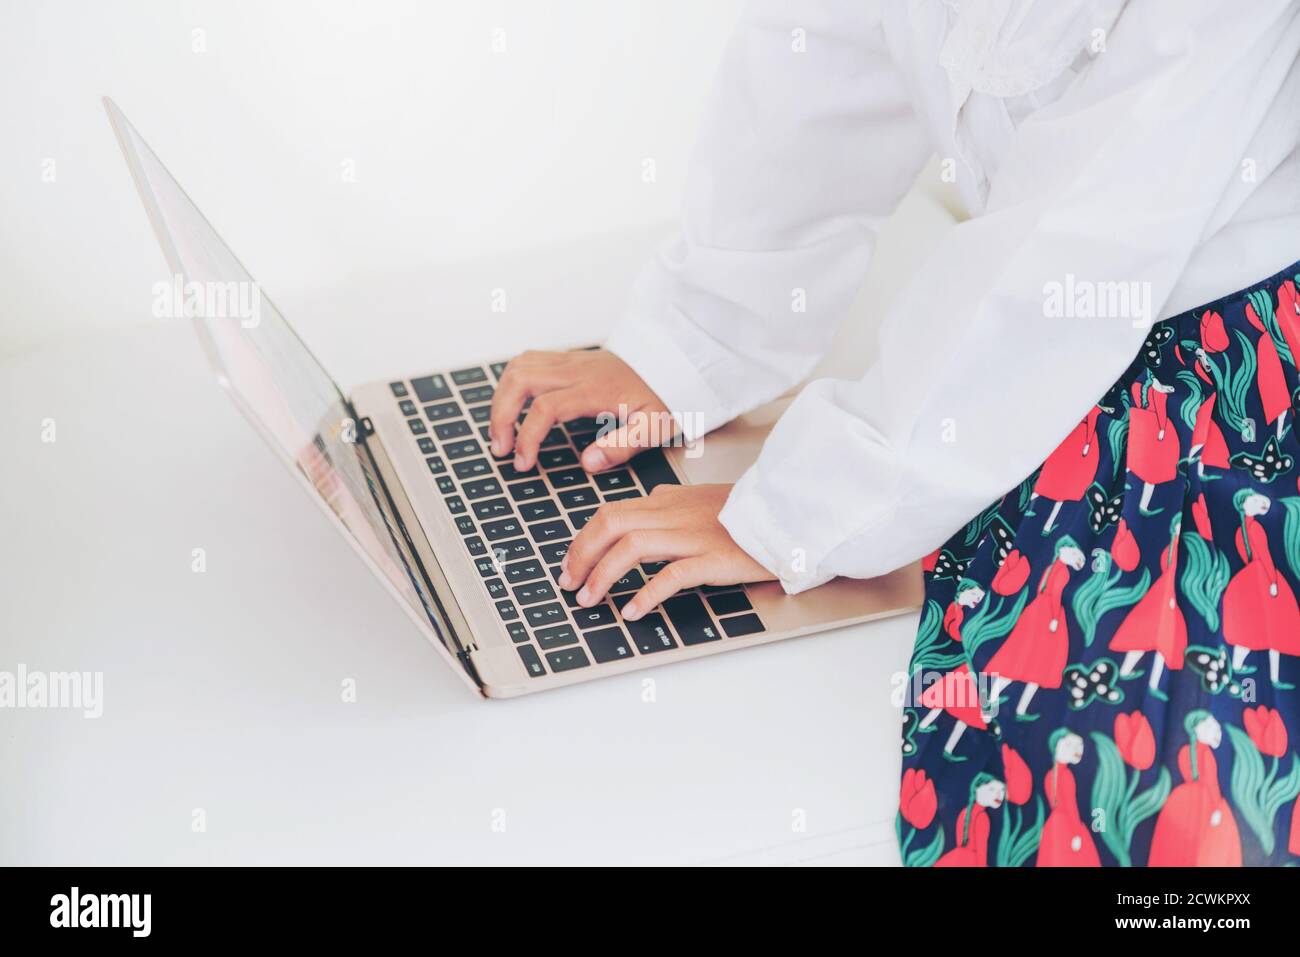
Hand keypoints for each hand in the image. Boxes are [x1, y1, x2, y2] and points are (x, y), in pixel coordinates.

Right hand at [488, 348, 672, 472]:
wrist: (672, 361)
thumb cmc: (664, 395)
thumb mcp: (655, 427)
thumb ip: (622, 446)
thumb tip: (588, 461)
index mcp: (596, 388)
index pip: (546, 408)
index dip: (527, 437)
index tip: (523, 463)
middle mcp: (577, 369)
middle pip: (521, 380)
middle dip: (501, 416)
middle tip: (501, 448)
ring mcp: (571, 359)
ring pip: (519, 366)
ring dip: (502, 397)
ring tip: (502, 429)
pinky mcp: (569, 357)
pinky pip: (528, 361)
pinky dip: (512, 383)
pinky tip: (513, 405)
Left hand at [558, 483, 774, 619]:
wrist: (787, 514)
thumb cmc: (748, 512)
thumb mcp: (703, 497)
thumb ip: (672, 500)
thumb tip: (647, 501)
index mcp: (667, 500)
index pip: (610, 513)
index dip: (582, 539)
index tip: (570, 564)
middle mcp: (673, 513)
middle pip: (610, 525)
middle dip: (581, 556)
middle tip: (570, 584)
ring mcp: (692, 535)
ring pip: (631, 547)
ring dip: (602, 575)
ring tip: (590, 600)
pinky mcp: (713, 558)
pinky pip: (670, 575)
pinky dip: (646, 595)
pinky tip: (632, 612)